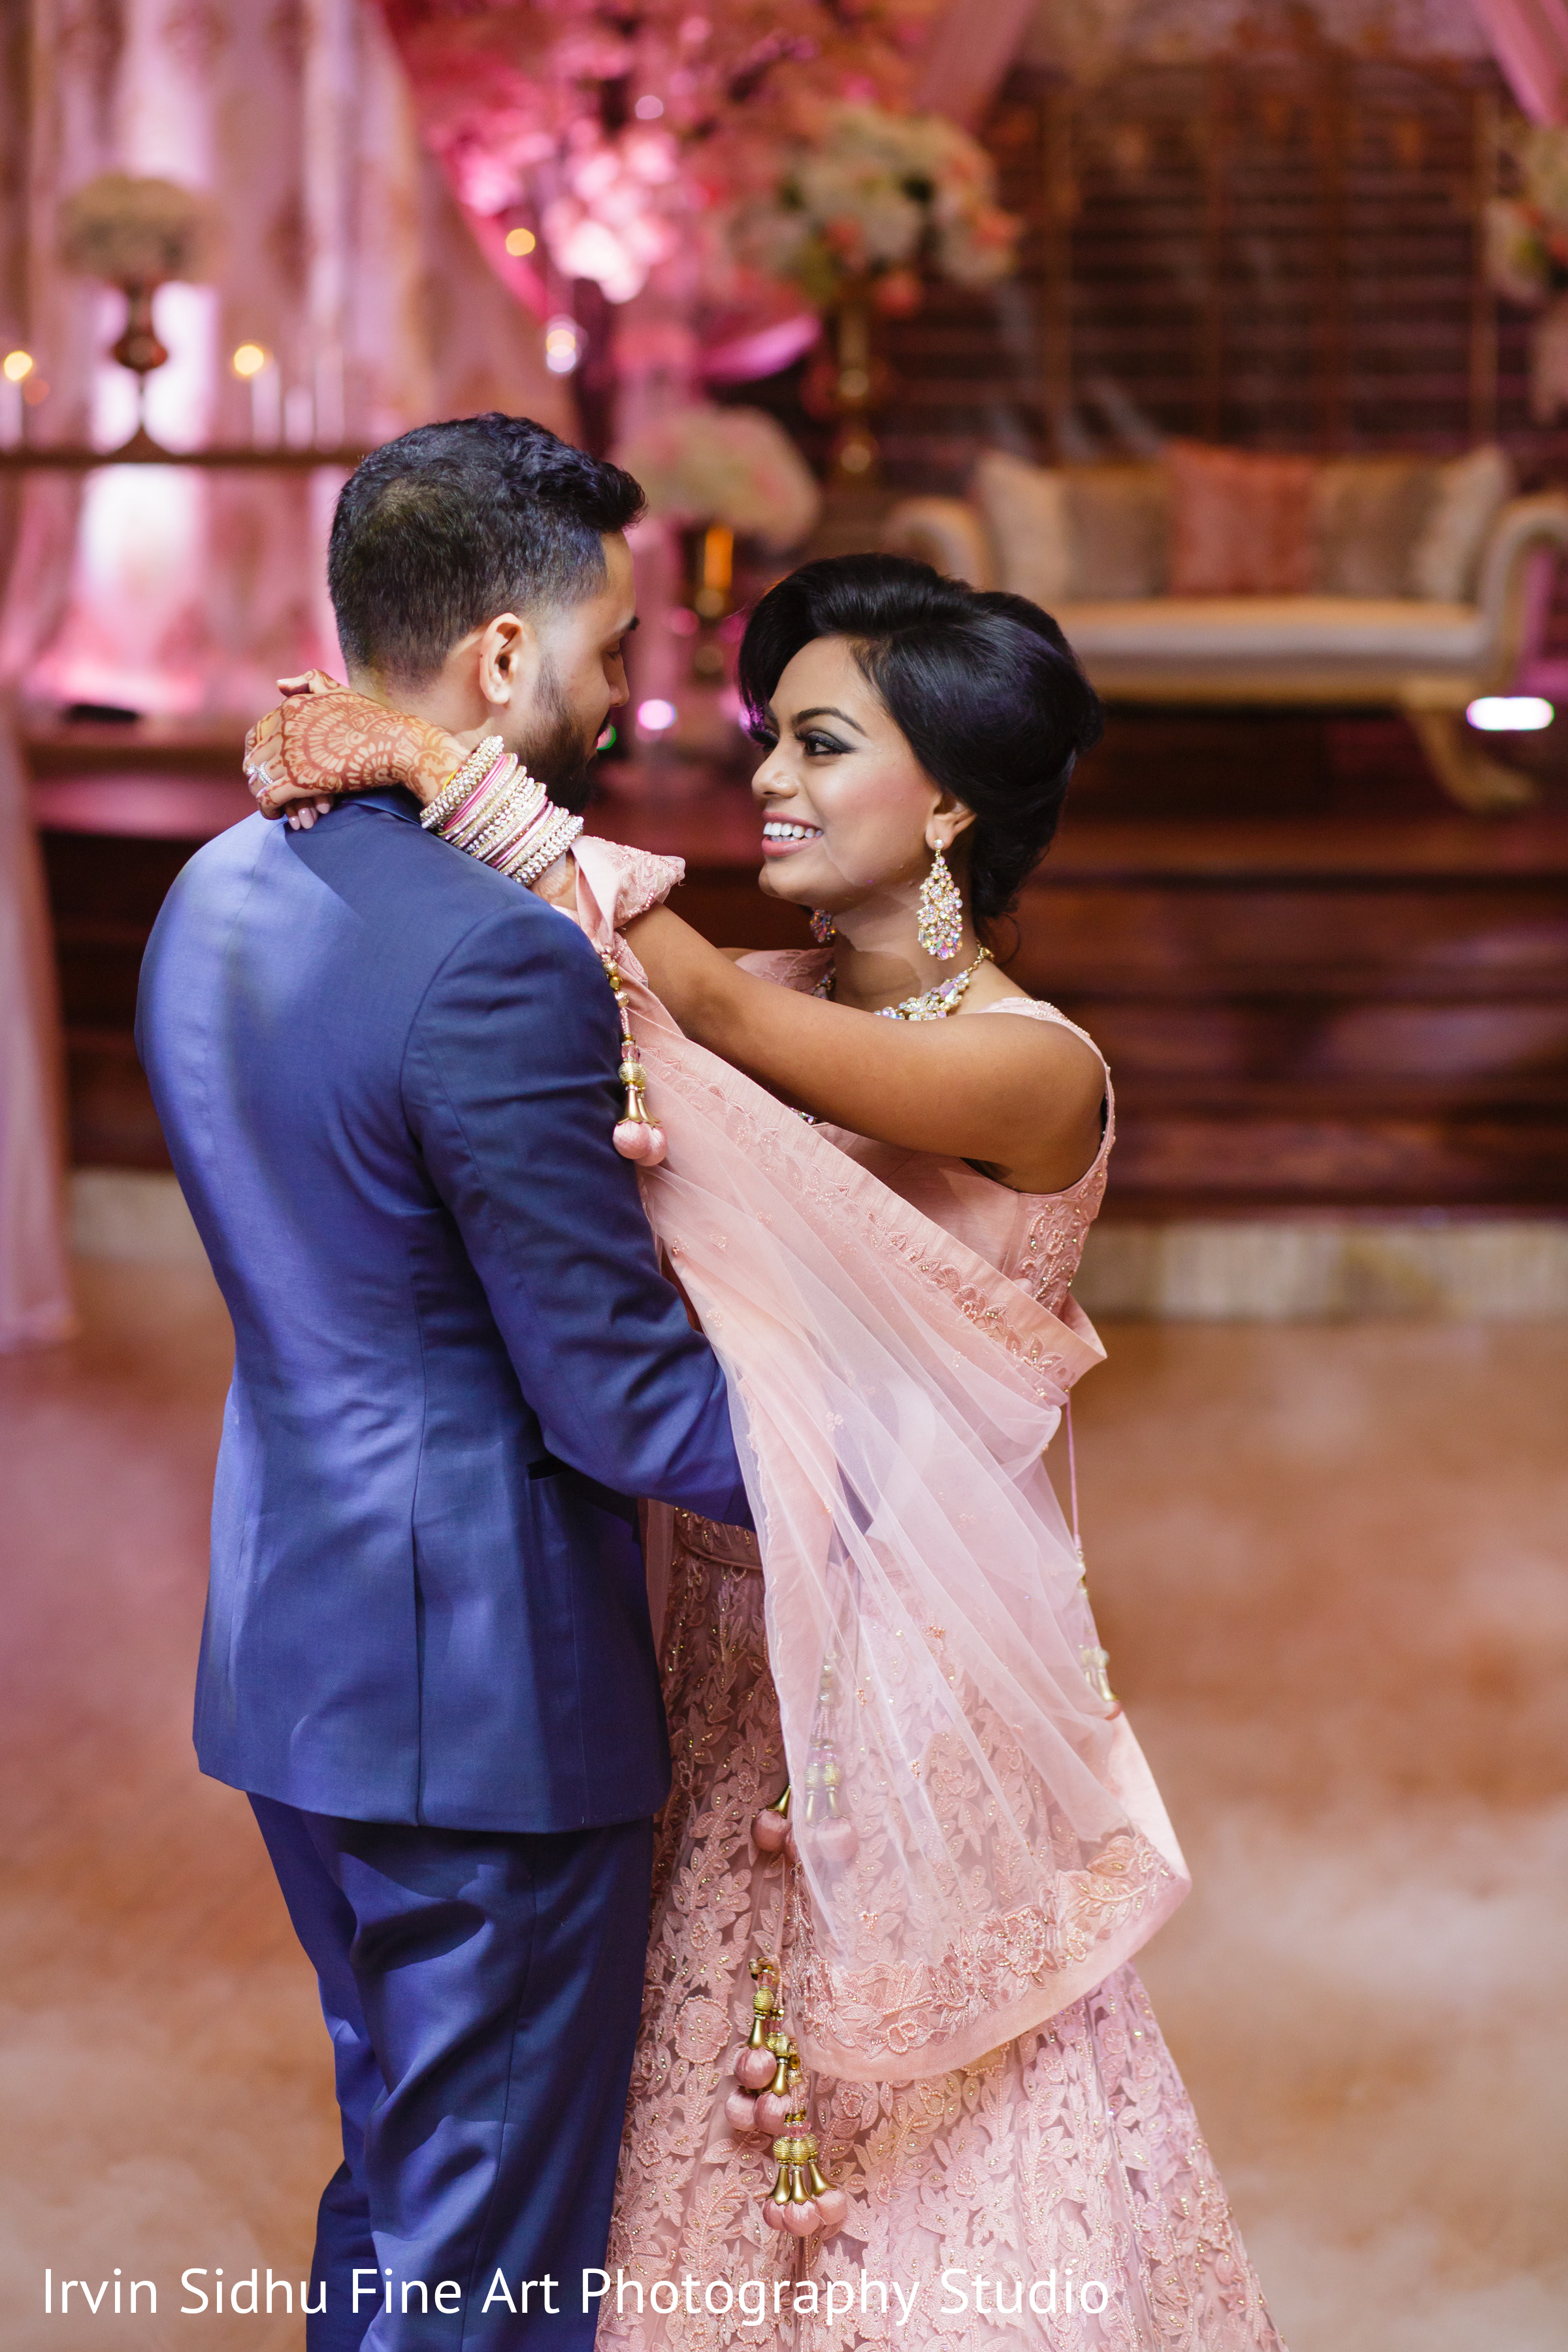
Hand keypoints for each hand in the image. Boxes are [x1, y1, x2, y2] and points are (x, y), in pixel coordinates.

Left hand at [243, 675, 466, 823]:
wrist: (400, 744)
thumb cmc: (377, 720)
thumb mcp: (340, 691)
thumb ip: (308, 683)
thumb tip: (278, 685)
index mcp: (291, 708)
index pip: (256, 734)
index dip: (258, 755)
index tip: (267, 768)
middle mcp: (286, 728)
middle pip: (255, 759)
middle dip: (261, 778)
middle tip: (272, 791)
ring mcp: (292, 754)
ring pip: (258, 780)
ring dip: (265, 796)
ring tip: (277, 806)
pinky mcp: (301, 780)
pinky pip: (268, 798)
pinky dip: (268, 810)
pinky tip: (276, 816)